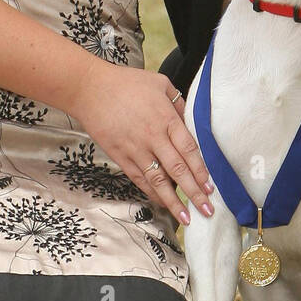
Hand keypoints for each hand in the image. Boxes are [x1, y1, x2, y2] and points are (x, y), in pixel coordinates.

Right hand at [71, 63, 213, 227]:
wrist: (89, 89)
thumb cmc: (126, 83)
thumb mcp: (160, 83)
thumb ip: (178, 103)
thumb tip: (189, 120)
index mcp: (166, 118)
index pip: (189, 150)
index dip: (201, 170)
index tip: (210, 187)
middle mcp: (153, 137)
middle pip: (177, 170)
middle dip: (194, 192)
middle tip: (207, 210)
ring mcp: (135, 149)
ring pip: (158, 181)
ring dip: (173, 201)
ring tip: (186, 218)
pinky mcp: (120, 156)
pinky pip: (139, 179)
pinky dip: (152, 193)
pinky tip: (162, 203)